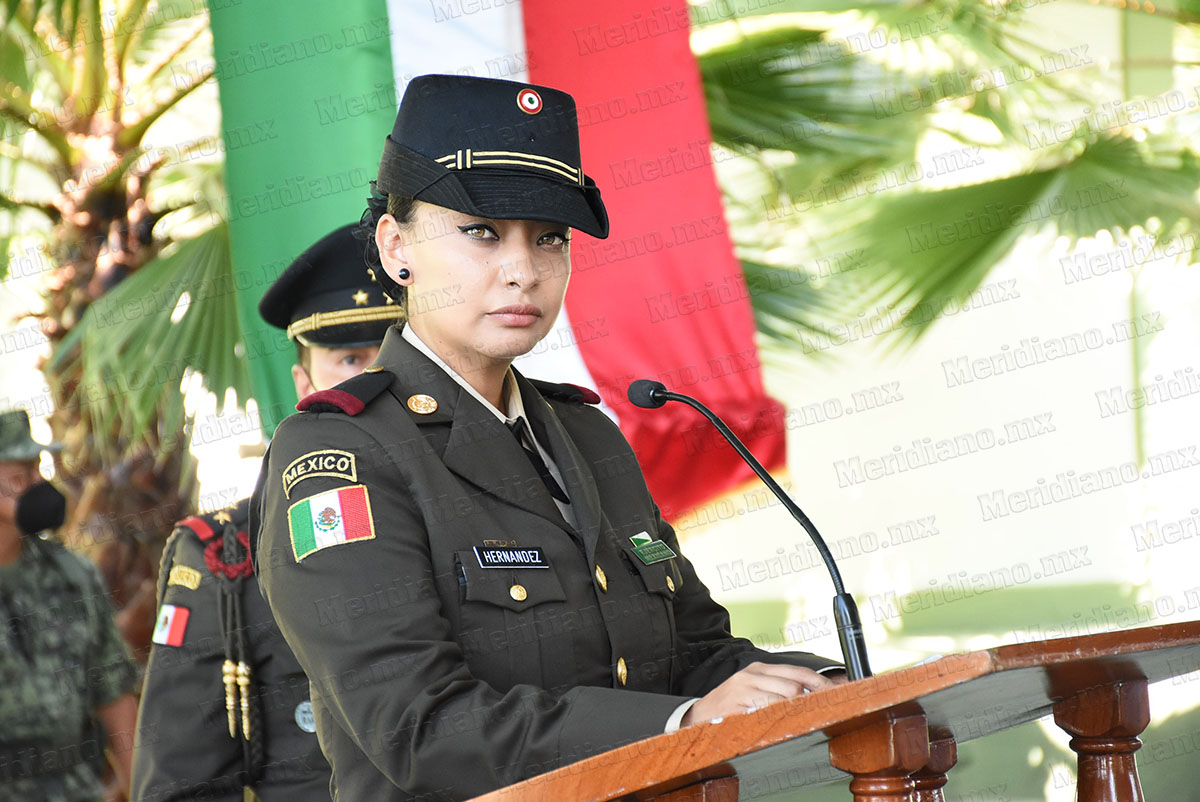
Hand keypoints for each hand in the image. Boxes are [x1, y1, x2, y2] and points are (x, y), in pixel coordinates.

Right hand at [681, 662, 836, 726]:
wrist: (698, 715)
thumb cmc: (731, 704)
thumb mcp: (754, 689)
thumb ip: (779, 688)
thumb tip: (812, 695)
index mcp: (759, 668)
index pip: (797, 671)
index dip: (819, 682)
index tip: (835, 693)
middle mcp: (752, 675)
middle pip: (794, 685)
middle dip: (811, 700)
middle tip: (822, 711)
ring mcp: (744, 689)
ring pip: (783, 698)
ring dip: (797, 711)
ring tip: (804, 719)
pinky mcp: (737, 705)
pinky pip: (767, 711)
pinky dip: (780, 718)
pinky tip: (783, 724)